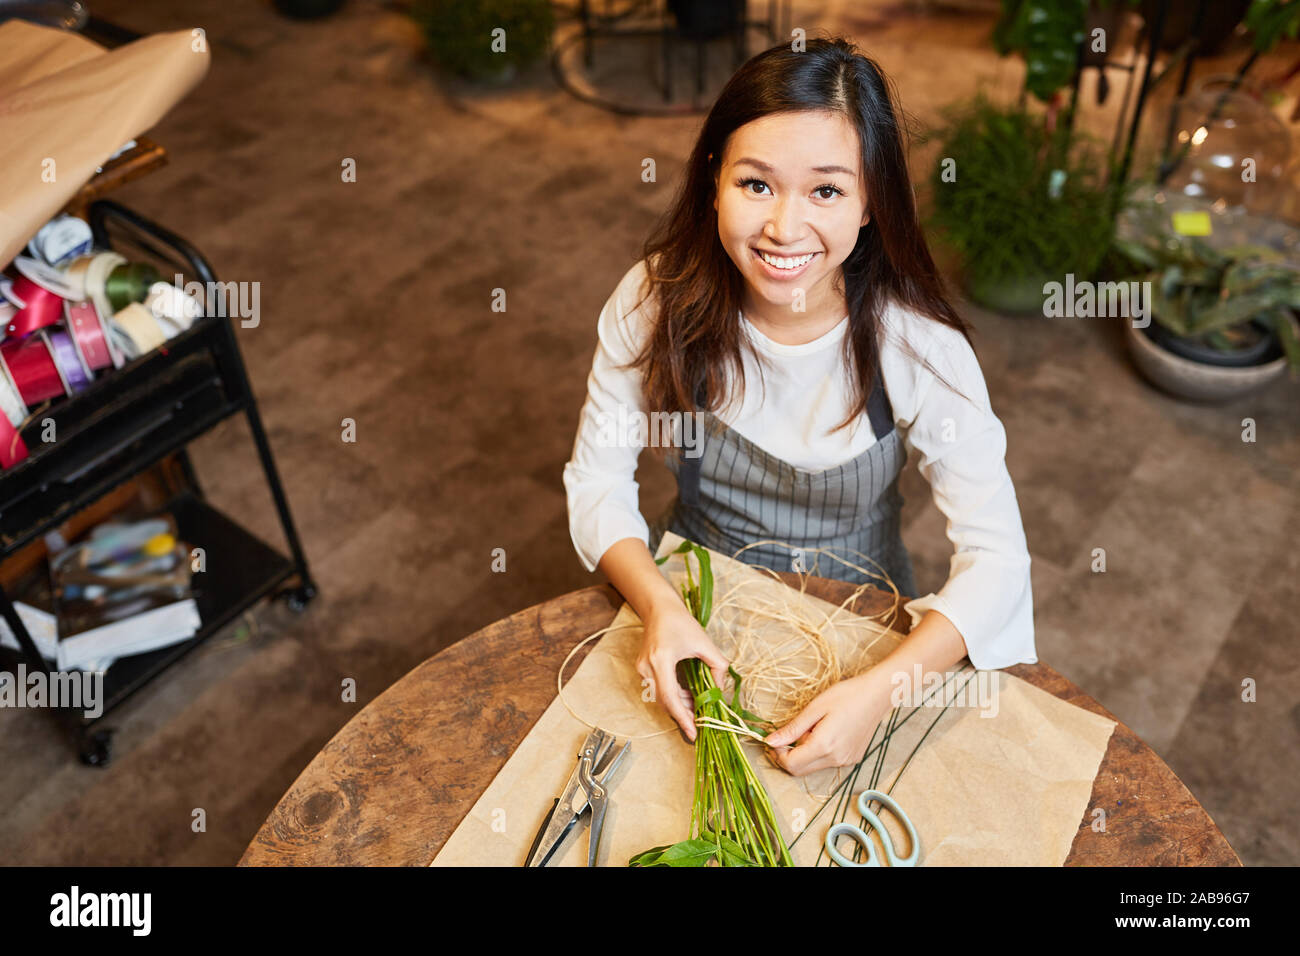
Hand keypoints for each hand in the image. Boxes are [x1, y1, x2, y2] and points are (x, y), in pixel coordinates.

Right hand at [635, 602, 729, 741]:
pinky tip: (688, 697)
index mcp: (661, 660)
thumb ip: (717, 667)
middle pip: (665, 702)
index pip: (670, 698)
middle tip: (701, 723)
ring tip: (698, 709)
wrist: (659, 608)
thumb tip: (720, 690)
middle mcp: (647, 667)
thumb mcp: (704, 643)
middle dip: (684, 714)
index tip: (693, 733)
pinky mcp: (642, 668)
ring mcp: (642, 669)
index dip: (683, 717)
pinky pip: (658, 689)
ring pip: (661, 698)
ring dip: (680, 705)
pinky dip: (674, 696)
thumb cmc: (681, 622)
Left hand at [765, 669, 892, 775]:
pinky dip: (819, 752)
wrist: (877, 695)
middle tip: (785, 736)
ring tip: (812, 728)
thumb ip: (792, 729)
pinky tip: (825, 732)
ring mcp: (846, 761)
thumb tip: (770, 742)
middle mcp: (836, 759)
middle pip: (800, 770)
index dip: (778, 754)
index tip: (774, 739)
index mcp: (824, 746)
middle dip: (788, 756)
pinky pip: (827, 761)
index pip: (791, 764)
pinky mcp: (853, 758)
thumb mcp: (815, 708)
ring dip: (804, 753)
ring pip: (813, 766)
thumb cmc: (846, 695)